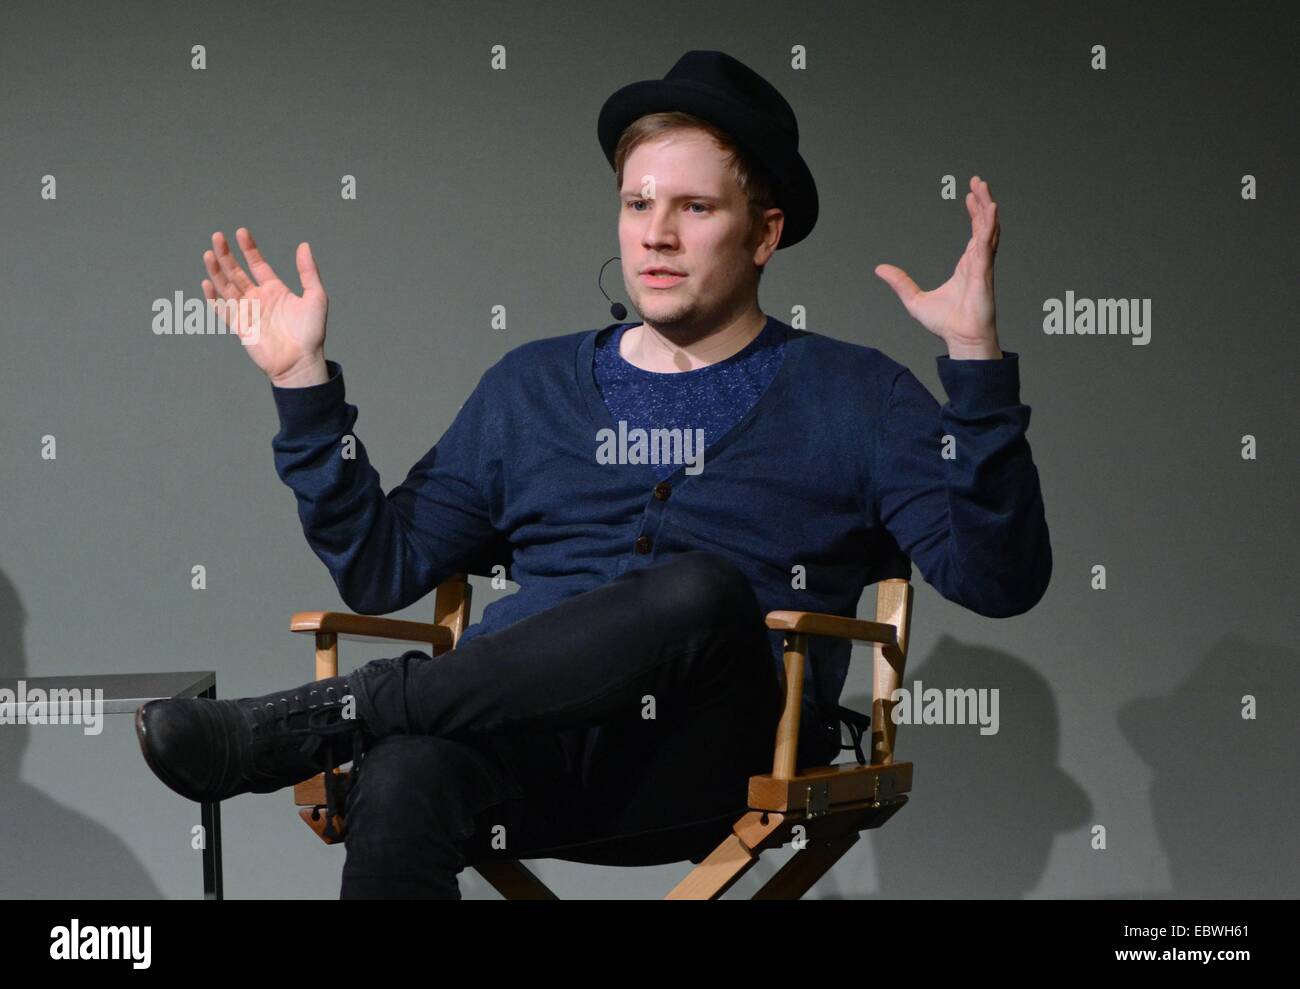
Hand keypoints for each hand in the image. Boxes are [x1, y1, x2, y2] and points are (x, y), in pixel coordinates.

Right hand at [201, 228, 329, 384]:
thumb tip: (304, 245)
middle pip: (237, 272)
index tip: (241, 232)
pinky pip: (223, 310)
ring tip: (208, 253)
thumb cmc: (311, 332)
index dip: (249, 248)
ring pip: (226, 287)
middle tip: (217, 236)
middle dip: (227, 255)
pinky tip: (207, 282)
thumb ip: (308, 272)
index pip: (257, 264)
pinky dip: (214, 297)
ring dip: (217, 271)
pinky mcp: (240, 326)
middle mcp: (258, 298)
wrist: (301, 361)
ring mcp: (248, 312)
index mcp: (275, 290)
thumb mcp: (315, 296)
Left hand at [875, 176, 1001, 358]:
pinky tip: (991, 211)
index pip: (974, 232)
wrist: (961, 339)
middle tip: (979, 182)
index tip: (970, 196)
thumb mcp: (914, 299)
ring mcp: (983, 265)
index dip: (974, 213)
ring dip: (987, 208)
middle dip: (983, 202)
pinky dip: (990, 227)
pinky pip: (988, 245)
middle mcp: (978, 262)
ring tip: (984, 189)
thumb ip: (900, 282)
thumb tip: (880, 269)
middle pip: (984, 225)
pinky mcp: (984, 272)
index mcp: (967, 265)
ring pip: (989, 230)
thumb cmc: (946, 324)